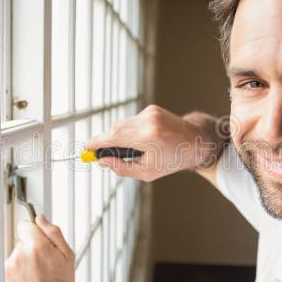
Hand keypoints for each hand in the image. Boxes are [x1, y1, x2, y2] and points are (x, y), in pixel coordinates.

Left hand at [4, 214, 74, 281]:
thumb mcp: (67, 256)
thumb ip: (53, 233)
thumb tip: (41, 219)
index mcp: (36, 246)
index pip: (25, 226)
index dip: (33, 234)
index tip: (38, 243)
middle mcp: (19, 256)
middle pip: (20, 244)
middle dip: (30, 252)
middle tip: (42, 268)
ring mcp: (7, 270)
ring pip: (13, 259)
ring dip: (22, 266)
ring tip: (35, 280)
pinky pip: (7, 273)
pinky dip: (14, 278)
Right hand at [87, 104, 223, 181]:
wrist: (196, 141)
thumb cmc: (172, 160)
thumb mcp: (148, 172)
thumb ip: (122, 168)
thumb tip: (102, 162)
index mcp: (148, 137)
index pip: (113, 138)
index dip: (96, 143)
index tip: (85, 149)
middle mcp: (148, 121)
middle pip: (114, 129)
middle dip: (106, 141)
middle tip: (101, 154)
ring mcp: (150, 112)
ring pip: (122, 124)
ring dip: (119, 136)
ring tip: (130, 150)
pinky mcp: (152, 109)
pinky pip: (132, 120)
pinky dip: (131, 130)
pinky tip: (141, 140)